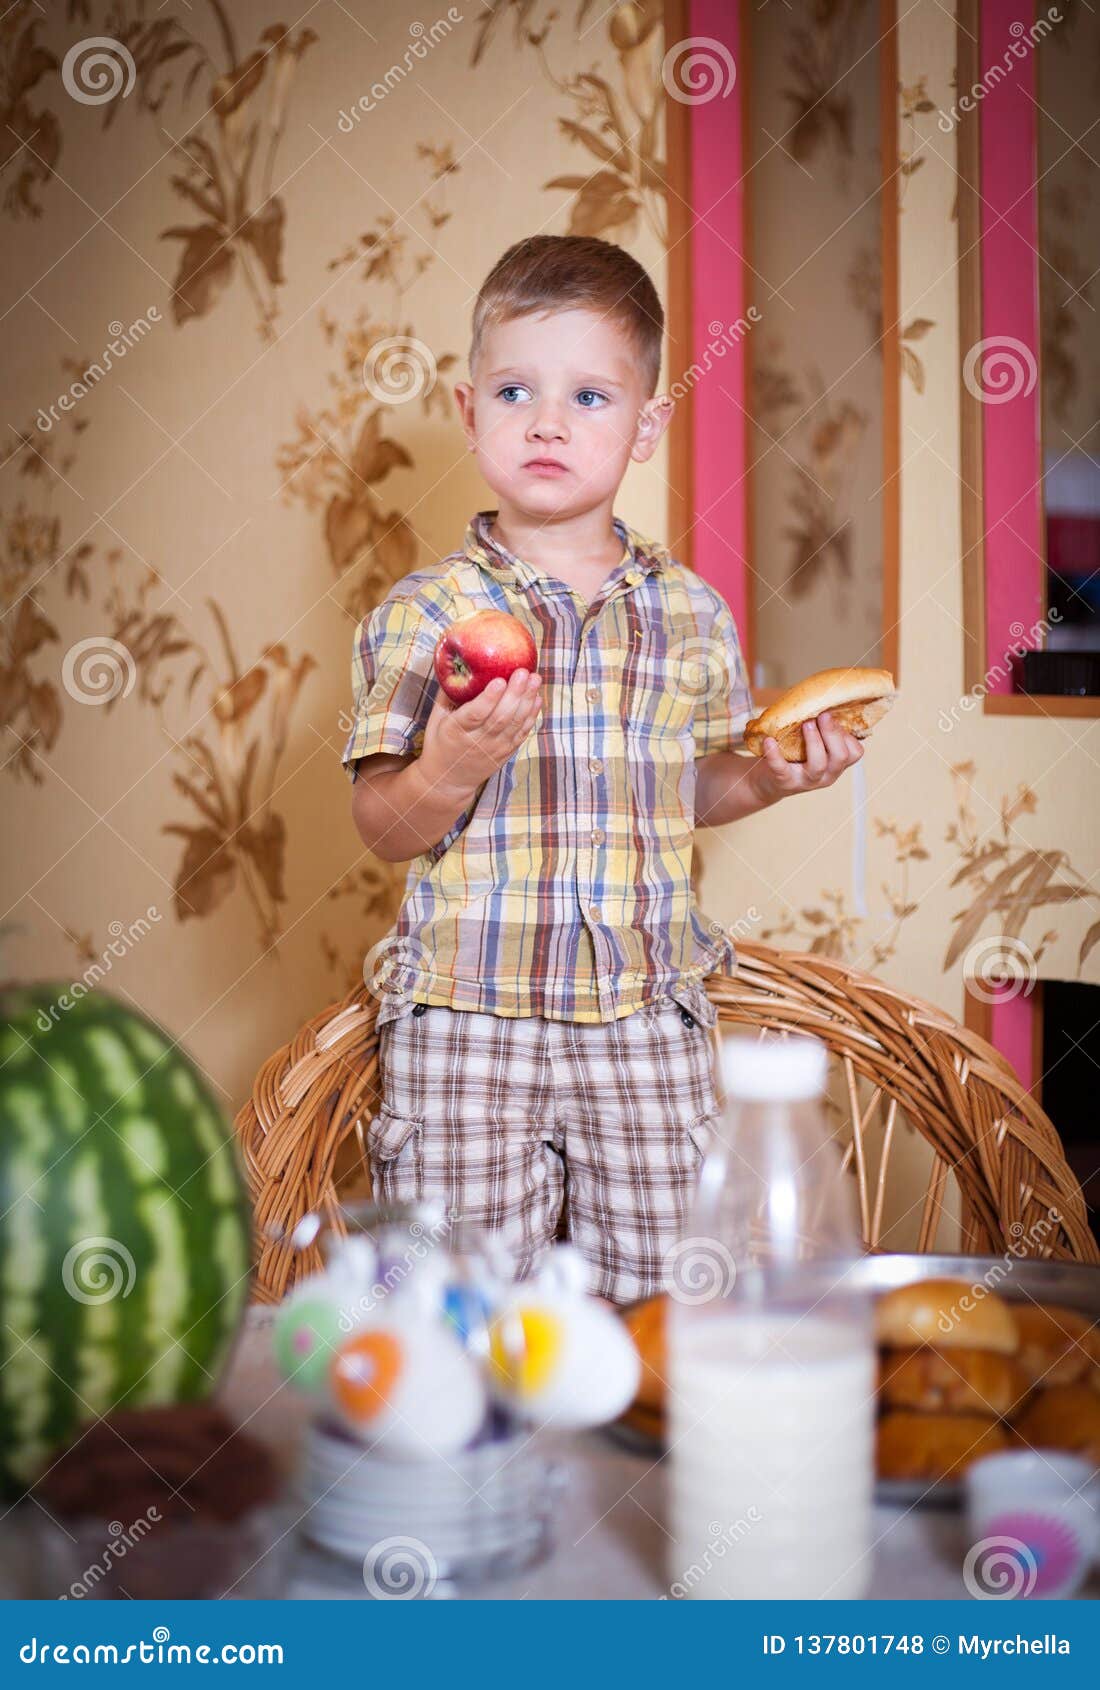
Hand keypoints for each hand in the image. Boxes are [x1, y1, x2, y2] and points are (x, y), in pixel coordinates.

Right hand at [420, 667, 541, 795]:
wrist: (449, 781)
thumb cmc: (440, 743)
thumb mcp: (435, 720)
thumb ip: (447, 694)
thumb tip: (458, 664)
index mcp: (456, 732)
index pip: (475, 715)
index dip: (489, 698)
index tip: (499, 680)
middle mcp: (477, 742)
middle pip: (500, 718)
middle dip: (514, 694)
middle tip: (523, 672)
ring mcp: (494, 749)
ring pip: (515, 725)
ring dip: (527, 701)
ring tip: (535, 679)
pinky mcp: (506, 753)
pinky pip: (521, 733)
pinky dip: (531, 716)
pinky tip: (536, 698)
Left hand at [749, 711, 863, 804]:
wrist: (768, 780)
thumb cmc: (794, 755)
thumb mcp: (813, 744)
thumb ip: (821, 727)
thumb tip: (822, 693)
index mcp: (836, 764)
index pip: (855, 752)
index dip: (847, 734)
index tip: (834, 717)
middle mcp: (826, 775)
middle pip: (841, 756)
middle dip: (833, 733)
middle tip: (822, 715)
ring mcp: (807, 781)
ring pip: (819, 764)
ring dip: (814, 740)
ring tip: (805, 723)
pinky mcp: (784, 782)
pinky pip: (781, 769)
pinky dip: (775, 754)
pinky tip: (769, 741)